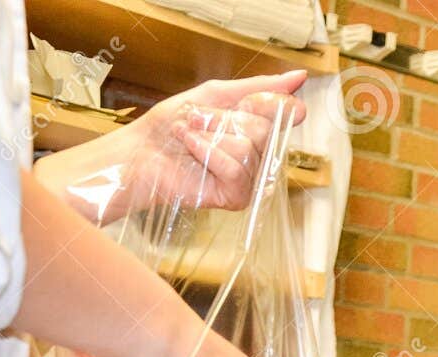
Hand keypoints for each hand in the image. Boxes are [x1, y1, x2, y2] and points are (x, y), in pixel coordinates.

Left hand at [38, 72, 309, 223]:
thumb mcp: (214, 95)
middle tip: (196, 120)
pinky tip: (192, 153)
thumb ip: (256, 88)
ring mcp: (249, 179)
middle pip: (265, 129)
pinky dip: (209, 155)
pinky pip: (238, 170)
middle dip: (223, 118)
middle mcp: (258, 156)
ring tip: (189, 137)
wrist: (139, 153)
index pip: (284, 112)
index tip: (243, 102)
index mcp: (255, 130)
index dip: (268, 104)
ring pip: (250, 149)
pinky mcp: (237, 197)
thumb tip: (298, 77)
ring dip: (211, 136)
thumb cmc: (169, 127)